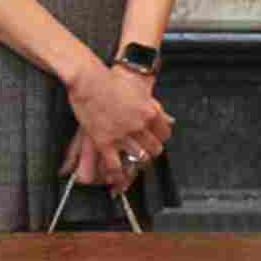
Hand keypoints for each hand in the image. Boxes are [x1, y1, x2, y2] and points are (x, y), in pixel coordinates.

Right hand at [65, 59, 172, 187]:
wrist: (89, 81)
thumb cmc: (114, 81)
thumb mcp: (141, 91)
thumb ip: (156, 108)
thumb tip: (170, 120)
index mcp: (150, 112)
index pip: (165, 133)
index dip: (161, 138)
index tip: (156, 139)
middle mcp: (139, 125)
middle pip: (155, 148)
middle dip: (151, 151)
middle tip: (146, 152)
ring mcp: (122, 135)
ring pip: (139, 158)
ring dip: (138, 162)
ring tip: (134, 162)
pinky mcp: (104, 141)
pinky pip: (114, 165)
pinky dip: (117, 175)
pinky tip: (118, 180)